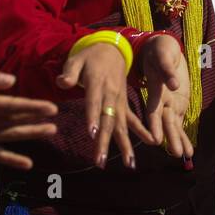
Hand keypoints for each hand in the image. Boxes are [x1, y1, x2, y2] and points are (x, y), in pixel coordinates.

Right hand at [0, 66, 57, 170]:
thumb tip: (12, 81)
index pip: (9, 106)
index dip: (31, 106)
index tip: (50, 106)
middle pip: (11, 121)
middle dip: (35, 118)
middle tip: (56, 116)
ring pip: (7, 137)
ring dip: (30, 134)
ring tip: (50, 131)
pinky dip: (11, 160)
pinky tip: (28, 164)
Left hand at [56, 42, 154, 168]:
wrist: (112, 50)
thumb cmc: (90, 57)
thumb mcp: (76, 59)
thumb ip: (69, 72)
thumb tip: (62, 82)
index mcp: (97, 82)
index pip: (94, 102)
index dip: (93, 117)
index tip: (92, 134)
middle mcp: (110, 94)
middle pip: (107, 119)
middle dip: (104, 140)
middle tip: (99, 160)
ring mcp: (119, 100)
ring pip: (121, 124)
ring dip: (124, 144)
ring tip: (129, 164)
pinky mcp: (123, 104)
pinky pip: (132, 120)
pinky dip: (141, 131)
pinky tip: (152, 142)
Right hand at [141, 35, 193, 160]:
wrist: (163, 48)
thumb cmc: (160, 50)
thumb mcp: (163, 56)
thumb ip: (167, 71)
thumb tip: (174, 85)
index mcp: (155, 89)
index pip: (153, 110)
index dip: (154, 124)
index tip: (156, 139)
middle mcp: (161, 100)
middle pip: (165, 122)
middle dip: (170, 137)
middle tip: (176, 154)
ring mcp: (169, 104)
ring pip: (173, 125)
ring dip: (178, 140)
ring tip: (185, 155)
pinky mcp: (177, 105)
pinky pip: (180, 122)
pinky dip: (184, 135)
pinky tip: (189, 150)